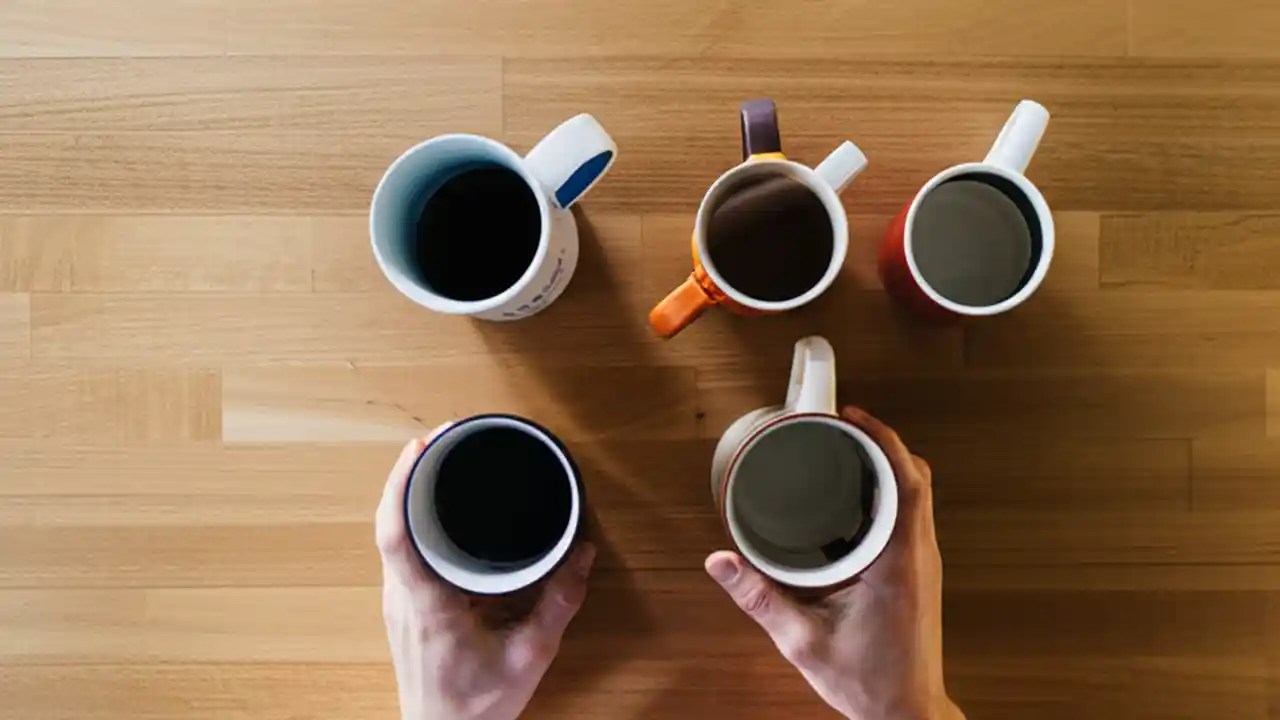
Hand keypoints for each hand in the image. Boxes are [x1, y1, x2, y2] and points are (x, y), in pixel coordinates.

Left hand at [377, 432, 595, 719]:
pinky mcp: (404, 606)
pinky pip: (400, 550)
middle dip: (408, 474)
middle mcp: (402, 596)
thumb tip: (582, 554)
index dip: (401, 486)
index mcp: (427, 603)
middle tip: (438, 438)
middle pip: (389, 522)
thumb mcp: (529, 655)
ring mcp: (398, 601)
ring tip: (436, 460)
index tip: (419, 448)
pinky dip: (412, 519)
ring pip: (391, 535)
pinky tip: (435, 508)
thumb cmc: (477, 704)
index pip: (396, 534)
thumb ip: (558, 603)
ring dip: (407, 495)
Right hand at [705, 407, 963, 719]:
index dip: (884, 439)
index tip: (852, 415)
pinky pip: (912, 515)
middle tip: (840, 424)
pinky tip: (855, 497)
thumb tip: (719, 561)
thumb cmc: (867, 681)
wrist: (905, 714)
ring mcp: (924, 563)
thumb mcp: (801, 639)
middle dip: (881, 442)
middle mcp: (920, 555)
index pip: (907, 481)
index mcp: (899, 562)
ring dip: (888, 466)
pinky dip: (889, 492)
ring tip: (846, 450)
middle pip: (916, 476)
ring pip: (917, 495)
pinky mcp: (919, 572)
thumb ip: (757, 597)